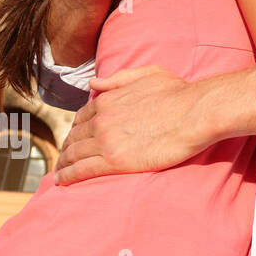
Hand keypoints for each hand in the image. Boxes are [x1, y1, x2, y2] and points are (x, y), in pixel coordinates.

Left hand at [54, 66, 212, 183]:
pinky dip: (67, 176)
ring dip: (63, 164)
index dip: (75, 129)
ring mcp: (106, 140)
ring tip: (59, 173)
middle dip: (66, 147)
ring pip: (73, 154)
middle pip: (74, 137)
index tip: (75, 138)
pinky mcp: (114, 161)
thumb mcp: (149, 74)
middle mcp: (101, 120)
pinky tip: (61, 181)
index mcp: (108, 100)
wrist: (196, 113)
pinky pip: (82, 170)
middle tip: (64, 159)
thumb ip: (118, 79)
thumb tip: (92, 83)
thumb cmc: (179, 93)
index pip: (81, 117)